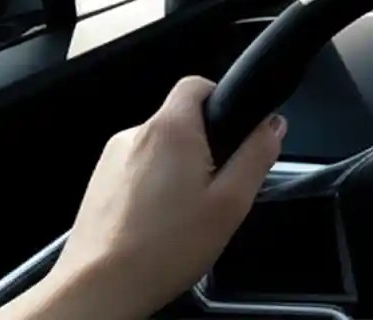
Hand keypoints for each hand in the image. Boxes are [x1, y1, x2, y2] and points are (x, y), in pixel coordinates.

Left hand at [0, 76, 286, 319]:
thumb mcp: (230, 203)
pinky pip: (138, 171)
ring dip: (177, 171)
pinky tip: (160, 225)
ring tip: (186, 215)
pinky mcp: (99, 184)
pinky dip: (153, 189)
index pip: (197, 84)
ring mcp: (112, 160)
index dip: (221, 99)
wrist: (100, 289)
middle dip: (204, 147)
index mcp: (171, 130)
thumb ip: (256, 156)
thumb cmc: (164, 248)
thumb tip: (273, 125)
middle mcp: (135, 135)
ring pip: (160, 149)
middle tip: (217, 189)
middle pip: (180, 120)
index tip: (234, 132)